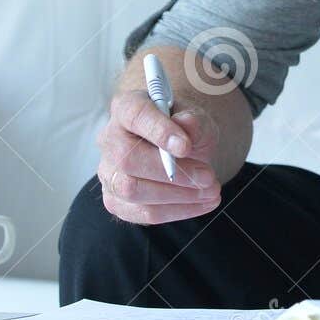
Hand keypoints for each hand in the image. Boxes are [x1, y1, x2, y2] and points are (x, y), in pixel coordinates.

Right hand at [95, 89, 221, 223]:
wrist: (181, 150)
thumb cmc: (185, 130)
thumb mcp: (197, 119)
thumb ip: (194, 122)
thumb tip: (186, 125)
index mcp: (127, 106)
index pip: (135, 115)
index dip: (159, 131)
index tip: (186, 147)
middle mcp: (110, 138)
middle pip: (127, 159)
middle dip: (172, 173)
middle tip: (208, 178)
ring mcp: (108, 171)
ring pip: (131, 190)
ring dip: (177, 196)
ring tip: (211, 191)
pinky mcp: (116, 200)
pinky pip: (142, 212)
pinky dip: (176, 211)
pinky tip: (201, 204)